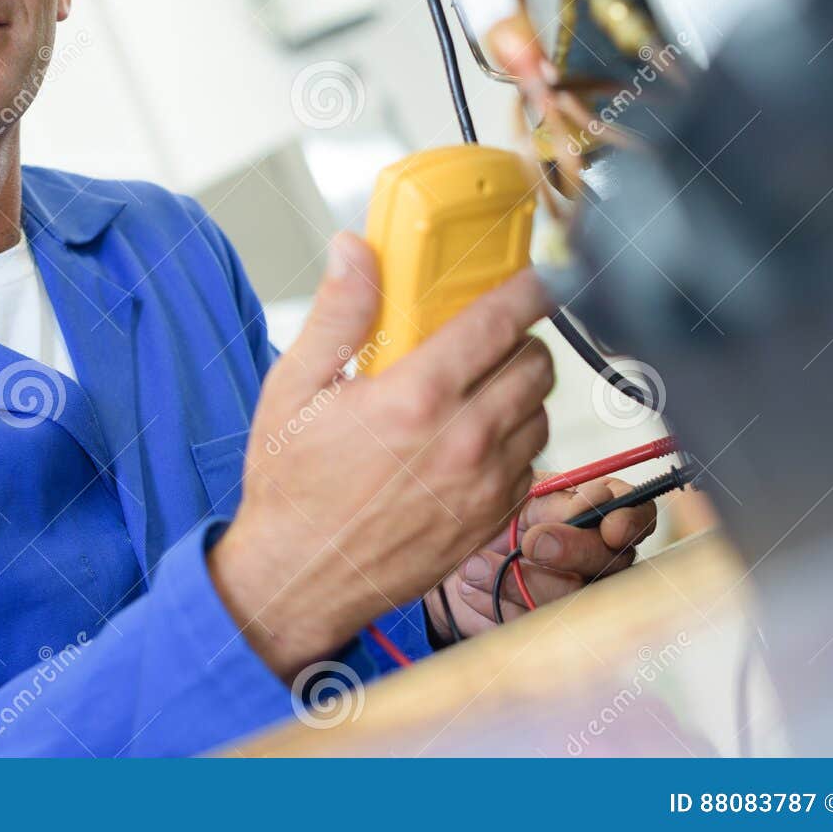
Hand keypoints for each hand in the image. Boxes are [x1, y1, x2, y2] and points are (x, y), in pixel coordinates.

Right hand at [208, 232, 554, 679]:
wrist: (298, 579)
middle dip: (520, 339)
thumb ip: (337, 315)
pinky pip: (531, 462)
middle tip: (487, 338)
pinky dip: (515, 441)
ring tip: (476, 388)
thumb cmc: (291, 487)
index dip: (528, 289)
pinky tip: (472, 438)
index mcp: (415, 398)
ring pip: (541, 412)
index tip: (535, 277)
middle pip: (536, 363)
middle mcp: (462, 441)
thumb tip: (355, 252)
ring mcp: (483, 485)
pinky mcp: (490, 520)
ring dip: (520, 391)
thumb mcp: (294, 389)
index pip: (501, 322)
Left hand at [432, 476, 656, 636]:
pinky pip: (532, 622)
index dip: (631, 521)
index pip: (637, 516)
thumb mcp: (519, 499)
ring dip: (519, 579)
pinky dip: (495, 601)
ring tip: (474, 564)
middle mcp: (601, 560)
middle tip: (533, 542)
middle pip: (613, 560)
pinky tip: (470, 586)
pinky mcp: (547, 631)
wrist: (453, 558)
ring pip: (570, 596)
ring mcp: (577, 599)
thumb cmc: (495, 520)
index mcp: (599, 516)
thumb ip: (556, 502)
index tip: (610, 526)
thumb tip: (595, 500)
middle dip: (573, 550)